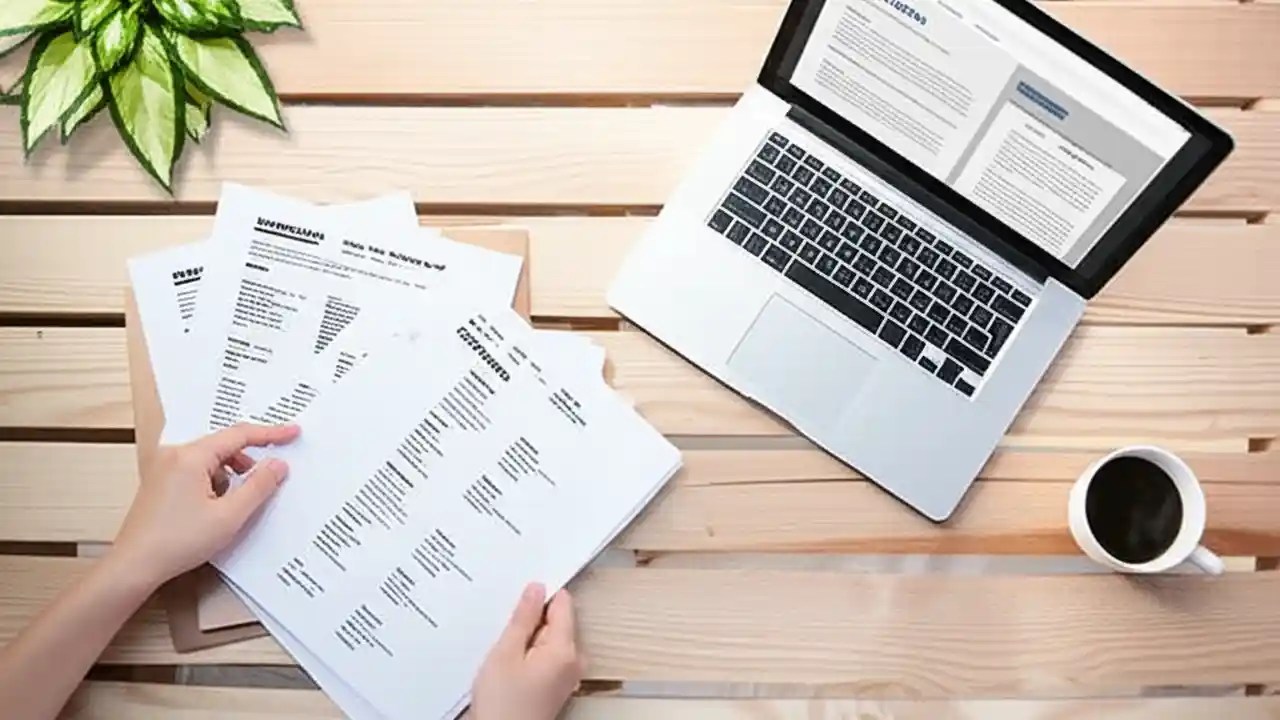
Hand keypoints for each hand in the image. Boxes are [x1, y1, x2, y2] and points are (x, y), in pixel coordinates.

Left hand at [109, 423, 300, 588]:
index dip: (270, 434)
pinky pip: (196, 470)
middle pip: (224, 446)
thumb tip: (278, 464)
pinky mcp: (160, 481)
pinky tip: (217, 506)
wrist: (134, 565)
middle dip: (249, 460)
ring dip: (231, 474)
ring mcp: (164, 467)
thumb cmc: (177, 542)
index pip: (239, 435)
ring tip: (238, 501)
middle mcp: (174, 455)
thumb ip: (258, 486)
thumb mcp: (230, 516)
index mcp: (191, 457)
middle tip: (271, 475)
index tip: (292, 433)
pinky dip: (214, 482)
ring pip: (210, 460)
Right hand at [471, 584, 584, 719]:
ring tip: (506, 653)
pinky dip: (530, 654)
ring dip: (528, 638)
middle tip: (506, 632)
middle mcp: (574, 660)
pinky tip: (511, 665)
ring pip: (550, 638)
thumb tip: (537, 589)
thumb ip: (524, 618)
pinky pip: (548, 655)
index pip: (563, 603)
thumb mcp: (505, 653)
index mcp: (566, 649)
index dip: (540, 596)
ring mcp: (568, 674)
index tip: (519, 598)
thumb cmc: (503, 706)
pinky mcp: (558, 683)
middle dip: (532, 620)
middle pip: (557, 621)